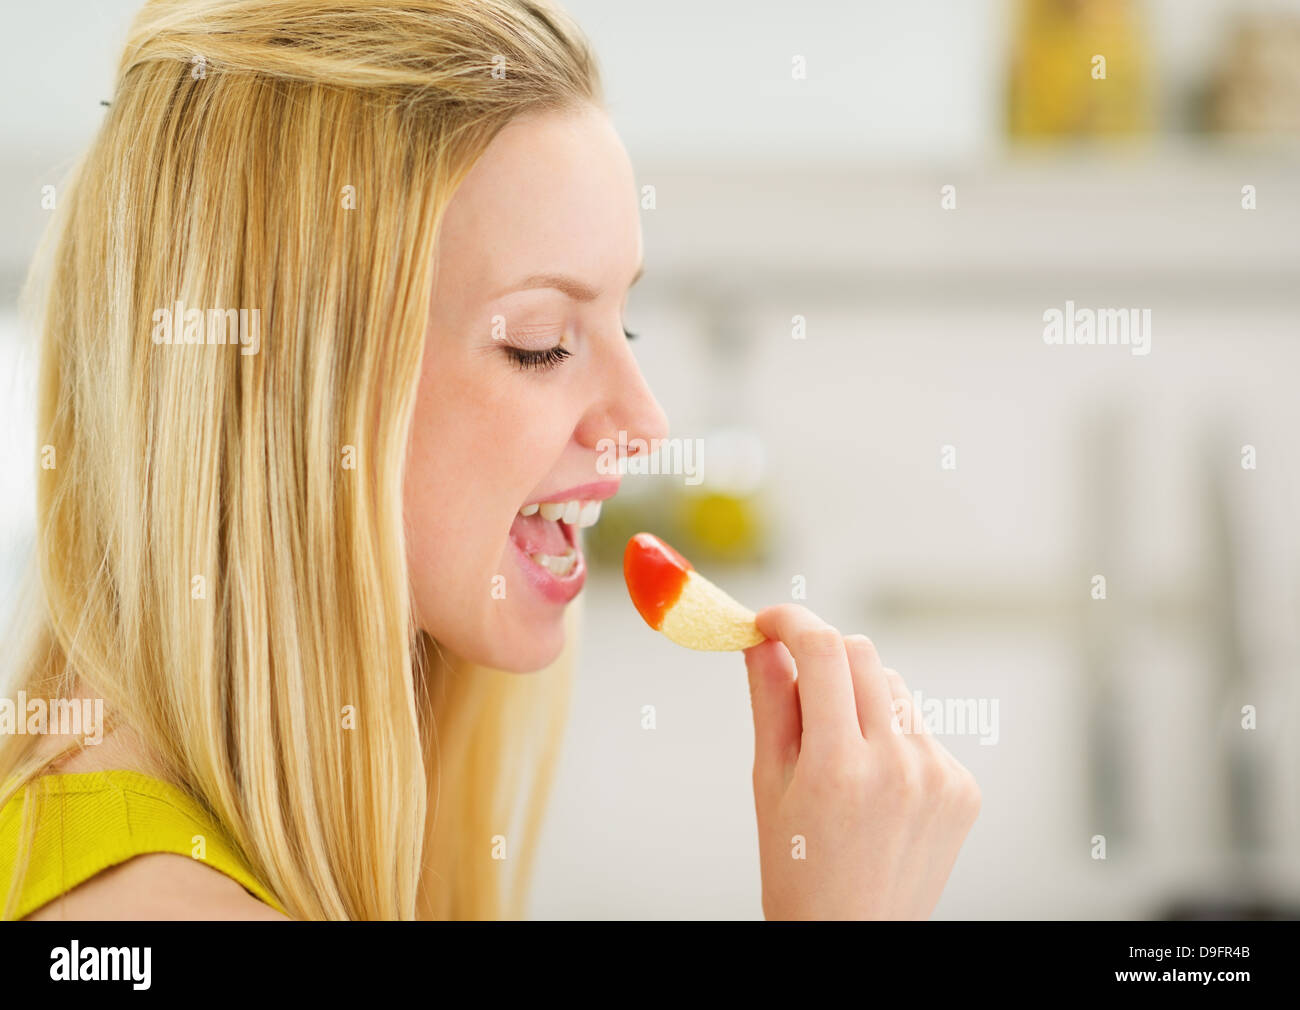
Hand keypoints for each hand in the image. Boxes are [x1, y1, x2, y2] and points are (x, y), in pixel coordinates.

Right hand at [744, 604, 980, 918]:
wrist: (853, 940)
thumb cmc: (800, 872)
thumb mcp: (768, 785)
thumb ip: (769, 702)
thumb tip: (761, 641)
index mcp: (838, 767)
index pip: (821, 650)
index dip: (791, 620)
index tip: (769, 622)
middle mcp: (897, 765)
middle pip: (862, 655)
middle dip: (822, 654)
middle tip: (796, 683)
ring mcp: (938, 776)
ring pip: (893, 689)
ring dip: (860, 697)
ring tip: (838, 754)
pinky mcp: (963, 788)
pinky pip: (921, 729)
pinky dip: (892, 737)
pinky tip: (875, 785)